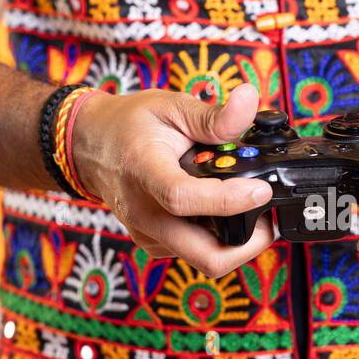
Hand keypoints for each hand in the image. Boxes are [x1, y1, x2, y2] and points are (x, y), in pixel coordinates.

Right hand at [71, 84, 273, 277]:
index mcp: (144, 170)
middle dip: (248, 244)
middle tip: (268, 217)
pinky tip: (219, 211)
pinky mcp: (151, 242)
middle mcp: (143, 211)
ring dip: (234, 242)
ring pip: (202, 259)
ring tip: (246, 208)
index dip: (229, 200)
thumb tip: (249, 99)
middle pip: (203, 254)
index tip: (262, 189)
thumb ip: (213, 115)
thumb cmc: (129, 124)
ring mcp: (145, 232)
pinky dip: (214, 239)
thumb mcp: (171, 106)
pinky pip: (191, 253)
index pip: (184, 198)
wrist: (90, 145)